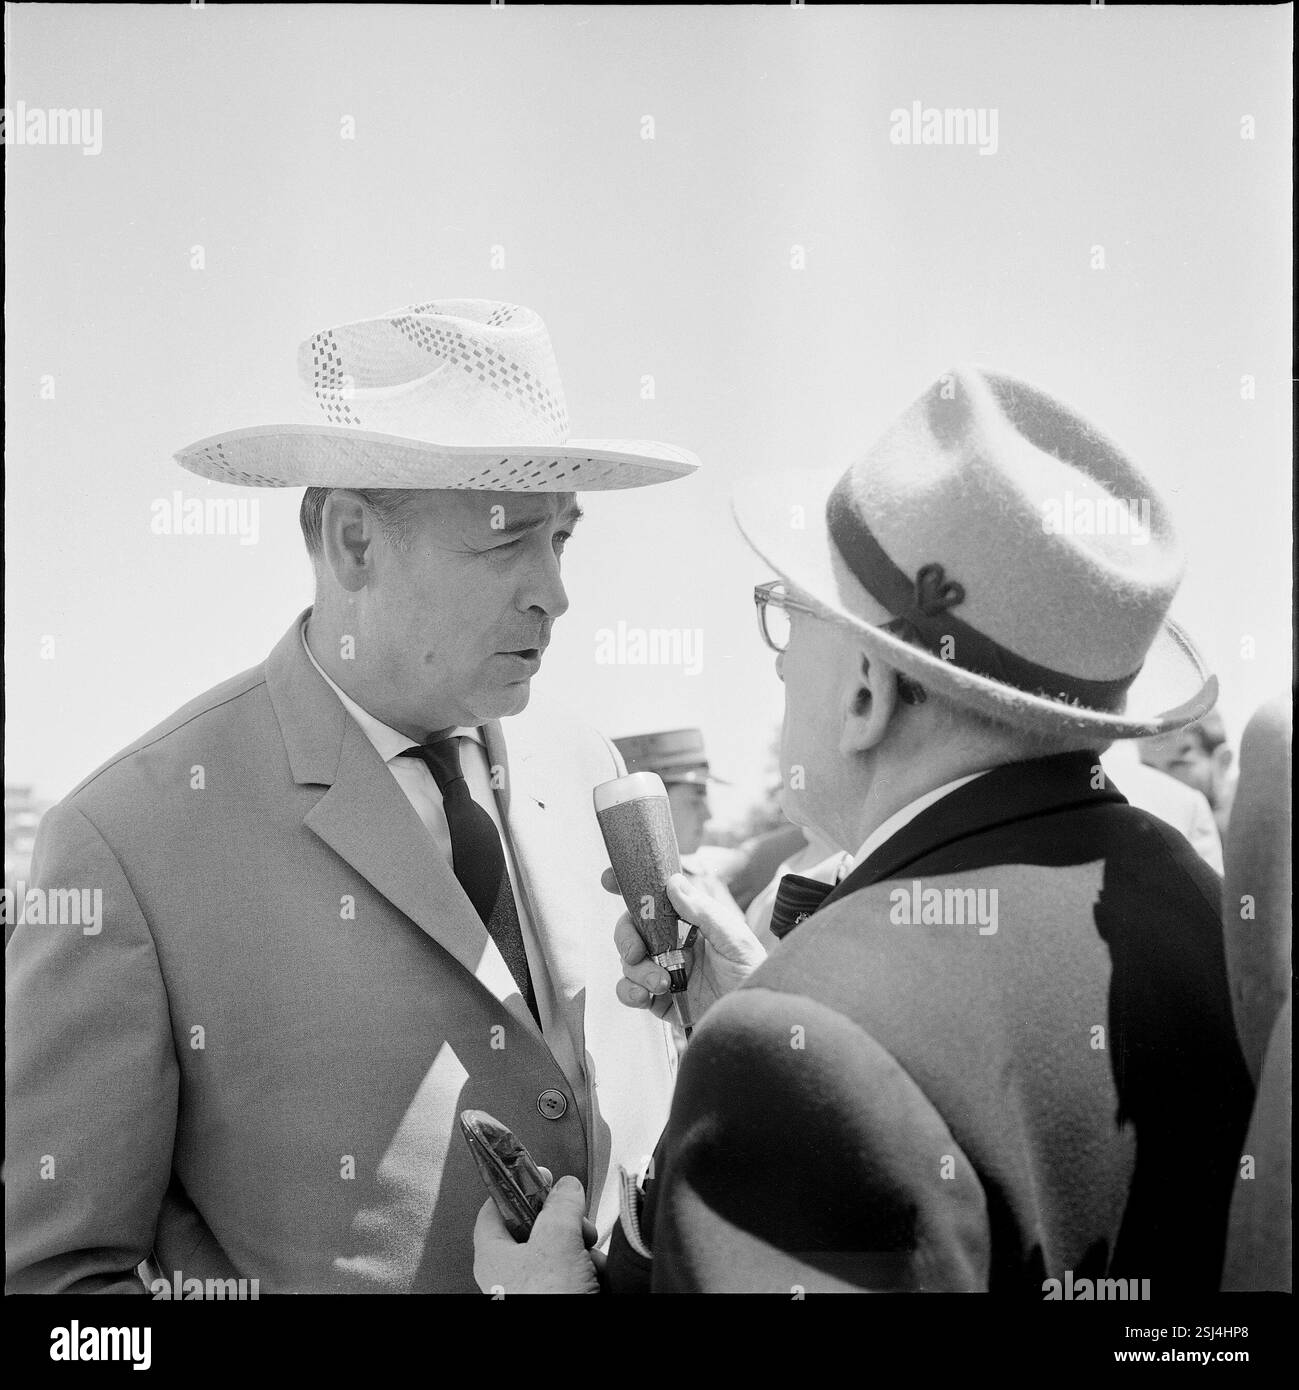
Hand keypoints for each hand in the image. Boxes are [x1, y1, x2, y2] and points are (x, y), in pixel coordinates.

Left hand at [473, 1172, 603, 1294]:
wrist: (562, 1360)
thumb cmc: (547, 1298)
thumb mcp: (556, 1239)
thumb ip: (561, 1205)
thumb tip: (566, 1186)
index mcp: (492, 1253)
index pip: (496, 1208)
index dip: (518, 1187)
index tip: (541, 1176)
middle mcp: (509, 1272)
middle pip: (537, 1229)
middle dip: (567, 1225)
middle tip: (580, 1227)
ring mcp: (533, 1290)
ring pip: (561, 1253)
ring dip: (584, 1252)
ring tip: (593, 1262)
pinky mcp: (557, 1300)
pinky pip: (574, 1276)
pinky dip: (590, 1273)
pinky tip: (598, 1280)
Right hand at [604, 868, 767, 1023]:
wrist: (755, 1020)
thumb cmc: (752, 973)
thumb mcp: (734, 938)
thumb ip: (703, 911)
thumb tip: (673, 882)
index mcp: (689, 923)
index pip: (656, 901)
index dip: (630, 888)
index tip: (608, 880)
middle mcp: (672, 944)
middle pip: (632, 930)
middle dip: (626, 938)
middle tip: (636, 952)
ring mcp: (663, 971)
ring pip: (628, 961)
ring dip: (637, 971)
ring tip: (661, 984)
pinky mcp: (659, 1000)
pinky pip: (629, 991)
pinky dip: (629, 992)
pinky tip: (645, 997)